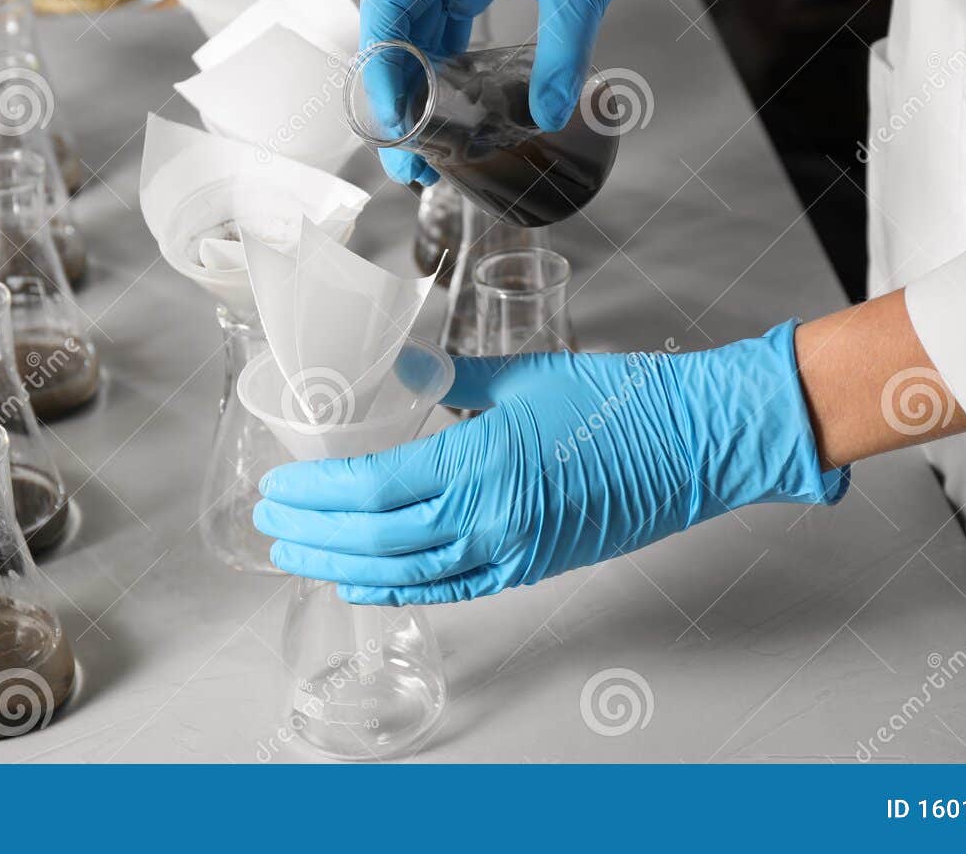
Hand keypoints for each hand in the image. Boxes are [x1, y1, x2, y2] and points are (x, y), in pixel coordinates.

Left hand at [254, 321, 847, 604]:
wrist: (693, 443)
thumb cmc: (620, 402)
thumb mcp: (522, 376)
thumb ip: (452, 383)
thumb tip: (405, 375)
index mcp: (481, 466)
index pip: (372, 489)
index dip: (317, 494)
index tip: (280, 486)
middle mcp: (489, 521)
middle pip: (376, 539)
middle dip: (314, 534)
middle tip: (272, 523)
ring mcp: (511, 553)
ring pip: (405, 572)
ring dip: (343, 565)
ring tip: (300, 554)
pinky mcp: (530, 568)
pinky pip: (450, 589)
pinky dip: (399, 588)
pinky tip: (364, 580)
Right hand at [359, 0, 749, 184]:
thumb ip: (562, 57)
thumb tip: (546, 119)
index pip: (387, 11)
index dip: (383, 74)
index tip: (397, 126)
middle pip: (395, 29)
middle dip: (400, 96)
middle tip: (411, 160)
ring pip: (418, 30)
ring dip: (422, 85)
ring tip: (430, 146)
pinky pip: (447, 21)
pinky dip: (449, 63)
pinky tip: (457, 105)